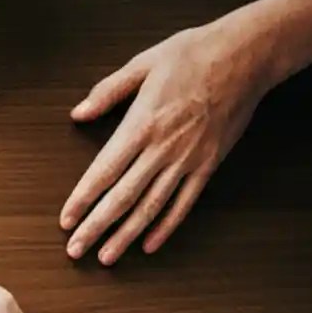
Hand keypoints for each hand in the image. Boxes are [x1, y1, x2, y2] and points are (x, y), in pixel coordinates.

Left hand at [61, 20, 271, 264]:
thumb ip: (108, 92)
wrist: (245, 56)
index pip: (103, 172)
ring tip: (106, 257)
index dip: (82, 200)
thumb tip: (78, 113)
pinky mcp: (208, 165)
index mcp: (140, 125)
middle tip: (76, 251)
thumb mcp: (142, 64)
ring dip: (126, 236)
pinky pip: (184, 204)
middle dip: (96, 228)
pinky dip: (166, 227)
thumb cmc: (192, 55)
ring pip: (150, 208)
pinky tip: (149, 245)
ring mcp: (187, 160)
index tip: (66, 220)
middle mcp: (162, 149)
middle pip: (122, 198)